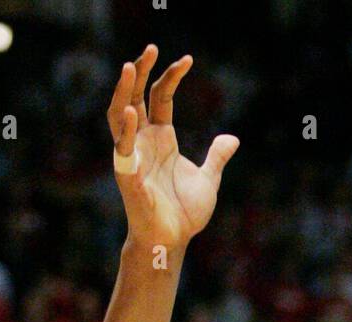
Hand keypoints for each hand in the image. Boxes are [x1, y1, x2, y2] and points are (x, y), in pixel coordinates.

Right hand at [107, 45, 238, 252]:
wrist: (172, 242)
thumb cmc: (184, 214)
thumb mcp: (208, 180)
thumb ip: (217, 157)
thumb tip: (232, 139)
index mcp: (161, 138)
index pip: (160, 97)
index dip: (170, 77)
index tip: (188, 59)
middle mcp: (143, 142)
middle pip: (135, 97)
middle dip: (141, 72)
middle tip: (152, 49)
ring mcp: (133, 157)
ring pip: (119, 116)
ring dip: (124, 92)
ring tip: (132, 67)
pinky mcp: (128, 177)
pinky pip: (123, 150)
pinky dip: (125, 131)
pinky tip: (130, 112)